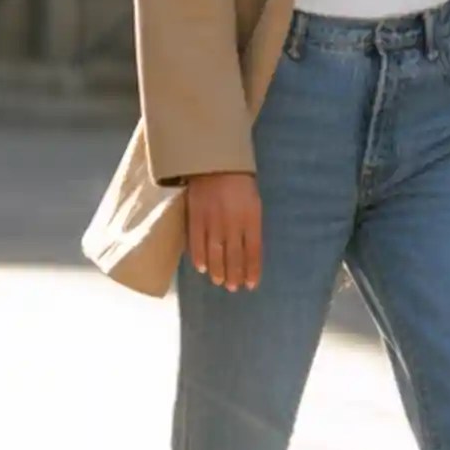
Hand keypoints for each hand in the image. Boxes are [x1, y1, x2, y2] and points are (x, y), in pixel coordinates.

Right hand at [184, 171, 263, 291]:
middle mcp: (233, 223)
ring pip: (215, 253)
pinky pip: (197, 242)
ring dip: (218, 270)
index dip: (252, 269)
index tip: (251, 284)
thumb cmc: (240, 182)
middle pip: (234, 256)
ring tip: (220, 282)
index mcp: (251, 218)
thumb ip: (251, 225)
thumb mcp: (254, 202)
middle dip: (234, 274)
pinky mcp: (195, 217)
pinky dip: (199, 257)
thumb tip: (249, 251)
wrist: (215, 161)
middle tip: (233, 288)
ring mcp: (213, 221)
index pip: (253, 250)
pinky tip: (202, 268)